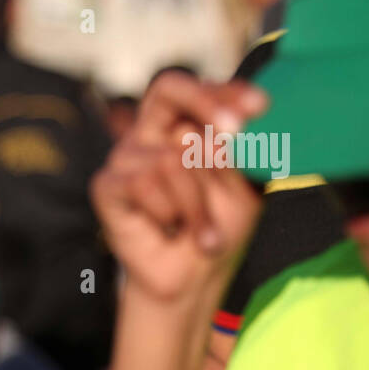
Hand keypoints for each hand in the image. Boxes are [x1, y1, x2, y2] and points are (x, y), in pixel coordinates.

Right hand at [90, 73, 266, 303]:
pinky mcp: (106, 185)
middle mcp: (153, 134)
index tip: (261, 107)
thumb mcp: (238, 188)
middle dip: (206, 104)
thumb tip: (215, 131)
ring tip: (204, 234)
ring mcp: (127, 157)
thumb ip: (230, 153)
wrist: (189, 280)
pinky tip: (170, 230)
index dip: (226, 91)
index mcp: (186, 126)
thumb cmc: (216, 231)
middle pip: (167, 88)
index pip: (200, 89)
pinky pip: (143, 183)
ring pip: (170, 158)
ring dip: (196, 204)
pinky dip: (167, 212)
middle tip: (234, 132)